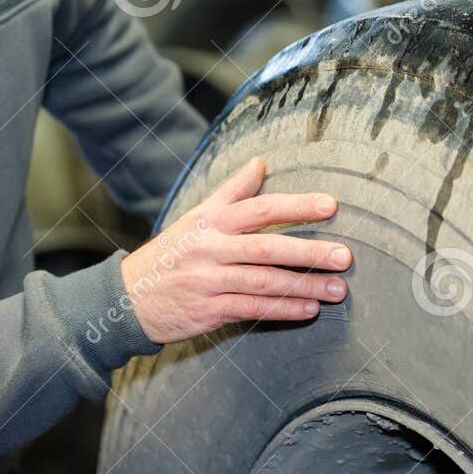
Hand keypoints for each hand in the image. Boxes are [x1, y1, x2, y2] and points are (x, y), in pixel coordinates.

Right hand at [120, 156, 349, 344]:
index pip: (259, 208)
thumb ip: (231, 192)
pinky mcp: (207, 310)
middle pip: (266, 247)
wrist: (128, 298)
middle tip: (344, 256)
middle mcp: (209, 249)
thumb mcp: (195, 218)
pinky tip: (308, 309)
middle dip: (309, 251)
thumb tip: (260, 163)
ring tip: (336, 289)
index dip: (296, 206)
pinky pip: (252, 310)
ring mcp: (207, 281)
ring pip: (263, 282)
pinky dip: (282, 310)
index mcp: (209, 222)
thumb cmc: (171, 254)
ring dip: (303, 285)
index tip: (331, 205)